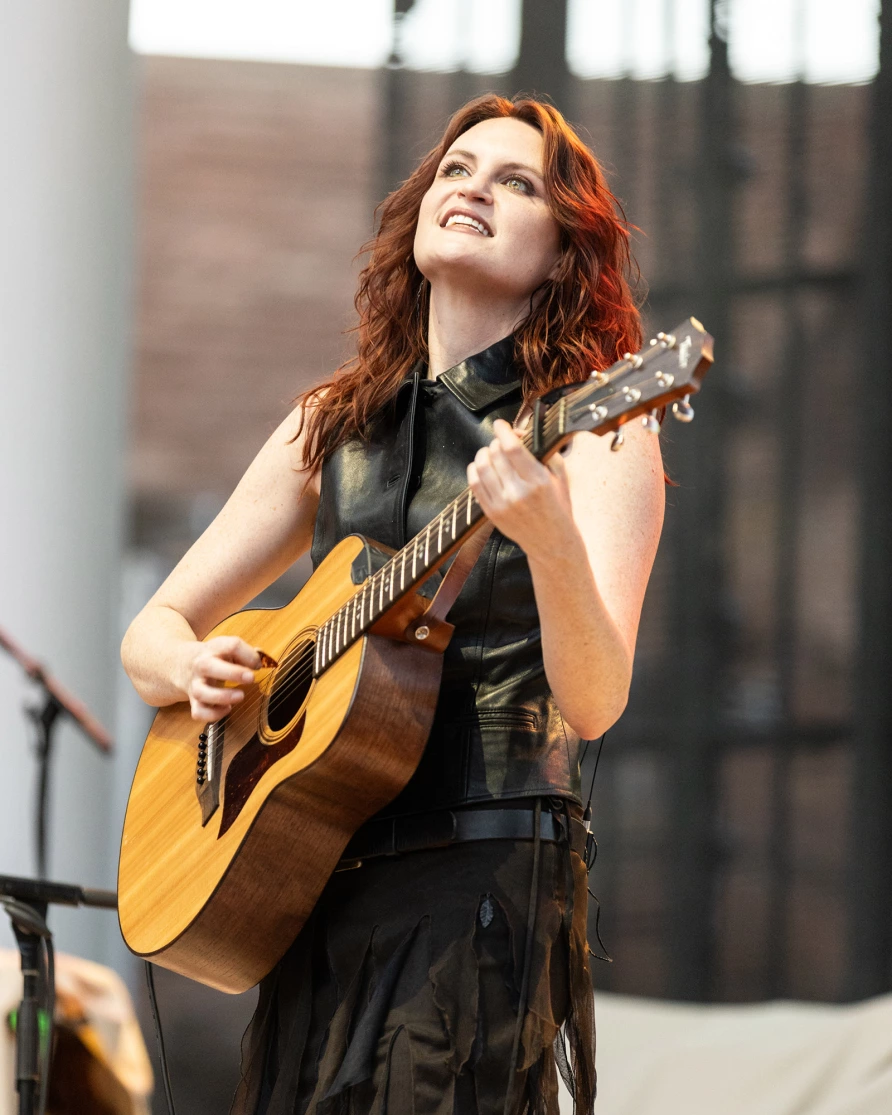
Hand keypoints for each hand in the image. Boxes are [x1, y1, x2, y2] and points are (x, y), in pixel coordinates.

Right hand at [178, 636, 260, 722]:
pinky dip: (213, 714)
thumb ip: (247, 654)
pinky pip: (199, 712)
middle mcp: (202, 665)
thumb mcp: (228, 648)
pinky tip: (227, 708)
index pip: (231, 646)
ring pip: (202, 693)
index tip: (258, 664)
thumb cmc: (214, 657)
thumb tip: (263, 661)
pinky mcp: (193, 701)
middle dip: (233, 673)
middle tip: (250, 678)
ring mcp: (195, 684)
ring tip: (240, 696)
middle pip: (210, 667)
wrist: (182, 664)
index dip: (248, 654)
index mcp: (214, 648)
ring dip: (223, 696)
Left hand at [466, 418, 575, 559]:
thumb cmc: (558, 507)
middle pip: (495, 454)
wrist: (552, 542)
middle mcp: (518, 492)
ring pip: (481, 466)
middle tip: (501, 441)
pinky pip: (474, 484)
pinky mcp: (491, 512)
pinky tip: (481, 466)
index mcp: (538, 481)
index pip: (512, 448)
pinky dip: (474, 469)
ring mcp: (502, 504)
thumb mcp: (561, 477)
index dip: (503, 431)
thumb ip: (544, 452)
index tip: (501, 424)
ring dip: (484, 453)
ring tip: (490, 452)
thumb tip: (522, 432)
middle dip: (496, 442)